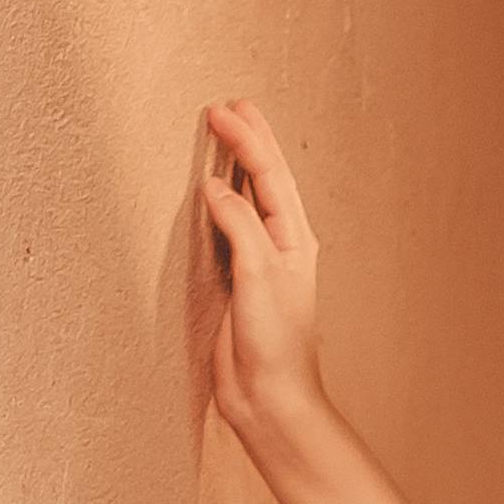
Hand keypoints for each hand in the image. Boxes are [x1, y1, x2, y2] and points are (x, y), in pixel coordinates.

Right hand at [199, 97, 326, 448]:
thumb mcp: (259, 275)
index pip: (269, 177)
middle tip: (231, 106)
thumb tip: (214, 187)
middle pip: (264, 181)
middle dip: (249, 142)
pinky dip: (218, 201)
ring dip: (235, 166)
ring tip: (222, 135)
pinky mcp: (235, 282)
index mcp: (295, 240)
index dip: (247, 141)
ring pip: (246, 200)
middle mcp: (280, 246)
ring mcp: (258, 262)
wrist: (268, 397)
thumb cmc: (275, 344)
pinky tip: (208, 192)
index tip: (222, 110)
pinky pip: (226, 228)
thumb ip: (239, 225)